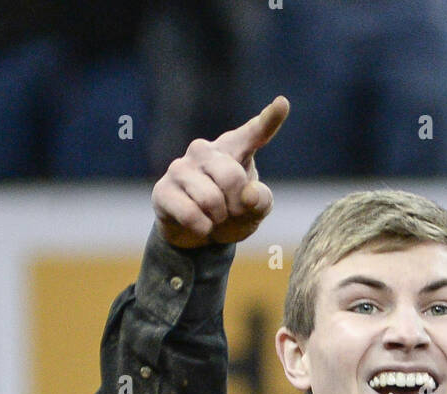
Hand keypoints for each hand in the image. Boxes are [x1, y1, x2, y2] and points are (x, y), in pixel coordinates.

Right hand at [152, 96, 289, 248]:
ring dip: (218, 219)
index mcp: (233, 149)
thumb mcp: (254, 211)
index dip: (269, 119)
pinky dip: (202, 229)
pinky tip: (199, 225)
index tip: (283, 103)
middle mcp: (204, 151)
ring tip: (214, 218)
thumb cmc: (231, 215)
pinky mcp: (163, 190)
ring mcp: (181, 168)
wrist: (199, 236)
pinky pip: (191, 214)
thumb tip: (247, 195)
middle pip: (231, 177)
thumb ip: (261, 201)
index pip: (254, 133)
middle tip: (230, 212)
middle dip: (236, 205)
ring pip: (210, 199)